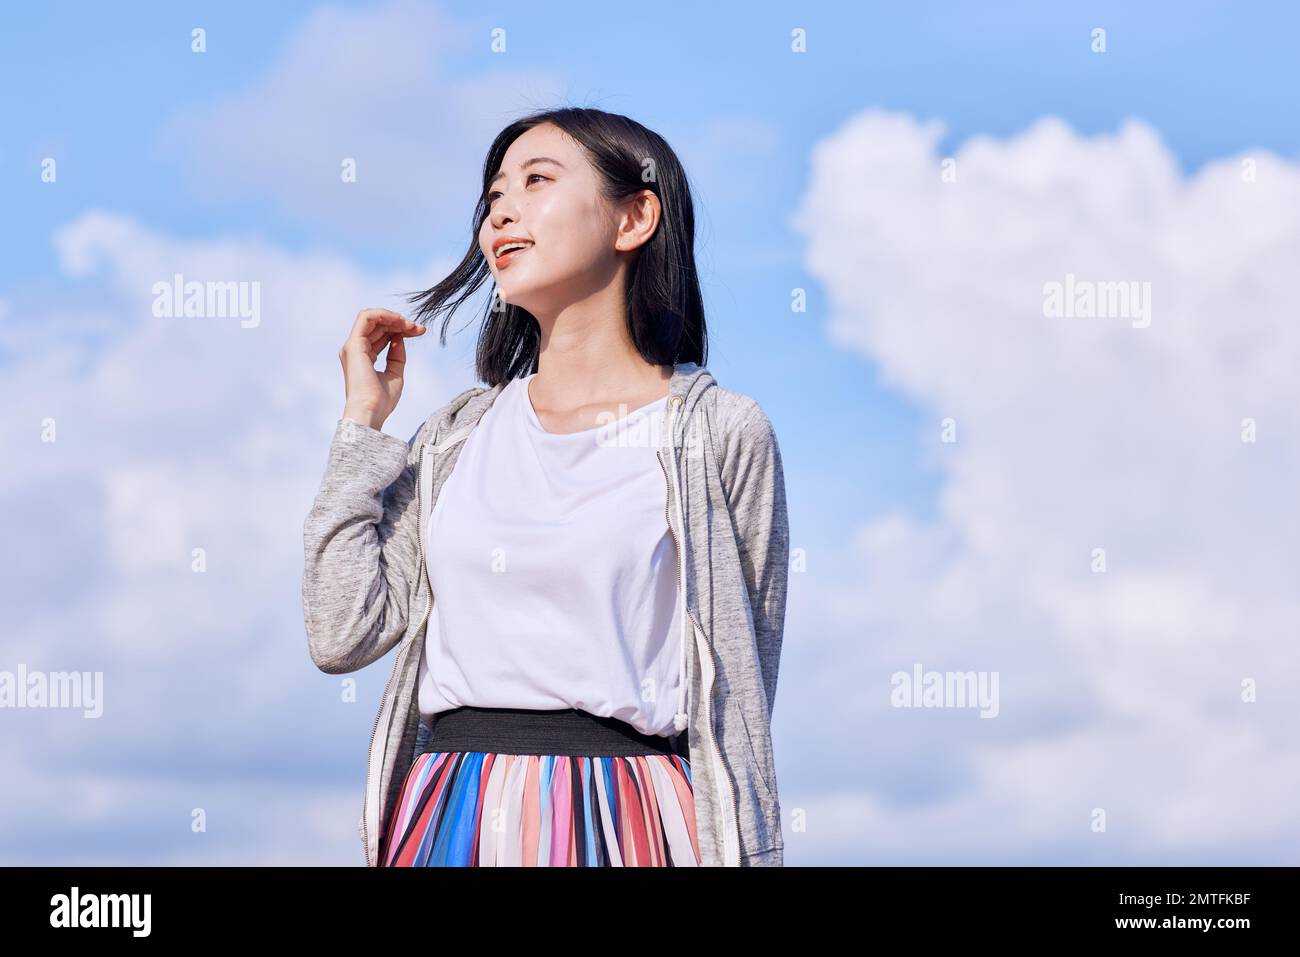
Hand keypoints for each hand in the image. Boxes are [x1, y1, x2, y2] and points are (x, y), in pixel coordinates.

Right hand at [338, 308, 426, 429]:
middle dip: (401, 323)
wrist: (371, 412)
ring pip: (372, 318)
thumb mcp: (395, 374)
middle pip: (378, 326)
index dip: (401, 330)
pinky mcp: (353, 344)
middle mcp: (356, 350)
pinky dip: (384, 314)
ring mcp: (353, 346)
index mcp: (363, 358)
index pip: (381, 335)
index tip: (419, 331)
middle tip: (419, 328)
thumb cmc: (381, 401)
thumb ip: (396, 355)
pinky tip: (399, 321)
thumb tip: (399, 338)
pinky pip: (366, 317)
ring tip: (411, 325)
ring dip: (394, 318)